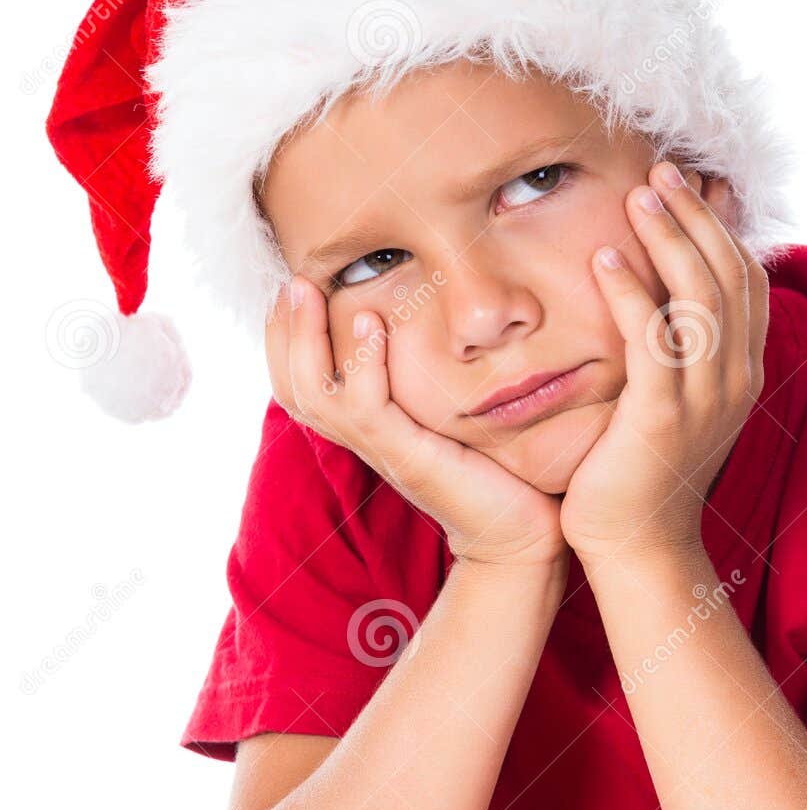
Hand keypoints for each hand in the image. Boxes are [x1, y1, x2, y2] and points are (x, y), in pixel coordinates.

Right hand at [265, 278, 569, 571]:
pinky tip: (371, 322)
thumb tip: (429, 319)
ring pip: (314, 394)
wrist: (519, 529)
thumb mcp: (448, 412)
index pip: (298, 384)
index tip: (293, 288)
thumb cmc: (492, 467)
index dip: (283, 338)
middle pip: (291, 388)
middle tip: (294, 280)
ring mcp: (382, 451)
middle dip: (284, 330)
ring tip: (311, 289)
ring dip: (307, 337)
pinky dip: (363, 362)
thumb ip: (427, 377)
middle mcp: (363, 440)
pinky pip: (365, 408)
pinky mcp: (408, 457)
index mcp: (366, 429)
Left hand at [558, 162, 768, 564]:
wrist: (635, 546)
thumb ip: (678, 347)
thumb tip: (665, 289)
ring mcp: (704, 399)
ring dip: (669, 237)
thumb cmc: (640, 469)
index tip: (696, 182)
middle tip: (661, 169)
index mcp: (741, 372)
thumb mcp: (671, 398)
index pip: (747, 281)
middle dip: (696, 216)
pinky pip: (653, 341)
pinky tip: (606, 259)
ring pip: (699, 297)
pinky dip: (632, 294)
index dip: (725, 226)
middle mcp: (734, 379)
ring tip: (639, 192)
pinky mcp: (661, 418)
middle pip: (727, 275)